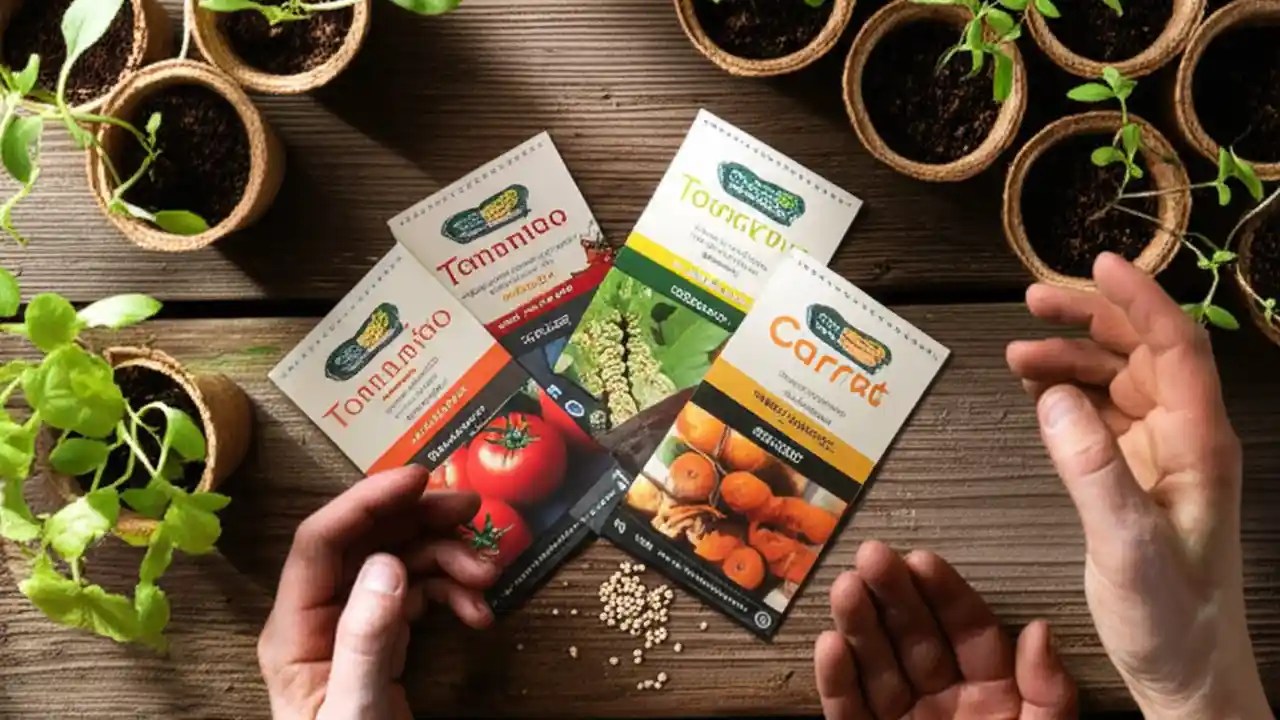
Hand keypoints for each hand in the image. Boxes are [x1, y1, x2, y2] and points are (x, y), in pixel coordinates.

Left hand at [258, 466, 499, 719]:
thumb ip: (368, 638)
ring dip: (448, 559)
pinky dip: (455, 594)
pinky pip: (421, 595)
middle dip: (420, 520)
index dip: (366, 501)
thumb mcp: (359, 707)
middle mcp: (320, 618)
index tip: (419, 478)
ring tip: (489, 575)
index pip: (322, 542)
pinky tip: (480, 612)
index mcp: (294, 629)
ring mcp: (354, 626)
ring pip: (401, 562)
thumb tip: (387, 563)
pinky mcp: (384, 640)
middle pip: (367, 542)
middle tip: (472, 510)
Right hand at [815, 540, 1074, 718]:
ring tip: (845, 589)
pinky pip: (849, 711)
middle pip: (914, 637)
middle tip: (872, 558)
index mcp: (993, 693)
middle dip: (892, 596)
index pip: (967, 630)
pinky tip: (829, 645)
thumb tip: (1035, 630)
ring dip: (859, 625)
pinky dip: (837, 680)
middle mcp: (944, 701)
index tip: (922, 559)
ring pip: (876, 665)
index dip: (944, 593)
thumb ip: (1047, 691)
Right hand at [1007, 253, 1269, 718]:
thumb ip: (1091, 468)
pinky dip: (1067, 396)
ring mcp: (1160, 459)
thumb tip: (1053, 396)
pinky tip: (1037, 392)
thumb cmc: (1172, 620)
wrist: (1186, 675)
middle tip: (1032, 301)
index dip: (1139, 300)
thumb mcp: (1126, 546)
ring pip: (1116, 381)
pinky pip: (1101, 417)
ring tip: (1017, 355)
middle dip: (1090, 319)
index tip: (1098, 264)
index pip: (1175, 348)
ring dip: (1070, 360)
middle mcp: (1184, 441)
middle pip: (1142, 353)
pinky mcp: (1135, 480)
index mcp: (1199, 445)